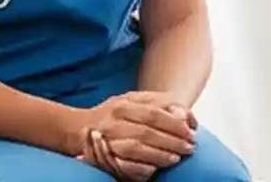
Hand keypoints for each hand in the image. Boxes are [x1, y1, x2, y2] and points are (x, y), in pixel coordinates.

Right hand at [72, 91, 196, 179]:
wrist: (80, 128)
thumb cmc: (116, 114)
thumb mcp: (136, 101)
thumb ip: (161, 104)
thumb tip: (184, 115)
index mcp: (123, 105)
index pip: (153, 114)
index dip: (174, 124)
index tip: (191, 132)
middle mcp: (112, 122)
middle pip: (146, 132)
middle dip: (171, 141)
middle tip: (189, 148)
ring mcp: (105, 141)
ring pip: (135, 149)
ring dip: (158, 155)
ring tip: (175, 159)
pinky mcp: (102, 158)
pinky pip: (122, 165)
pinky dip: (139, 168)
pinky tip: (154, 169)